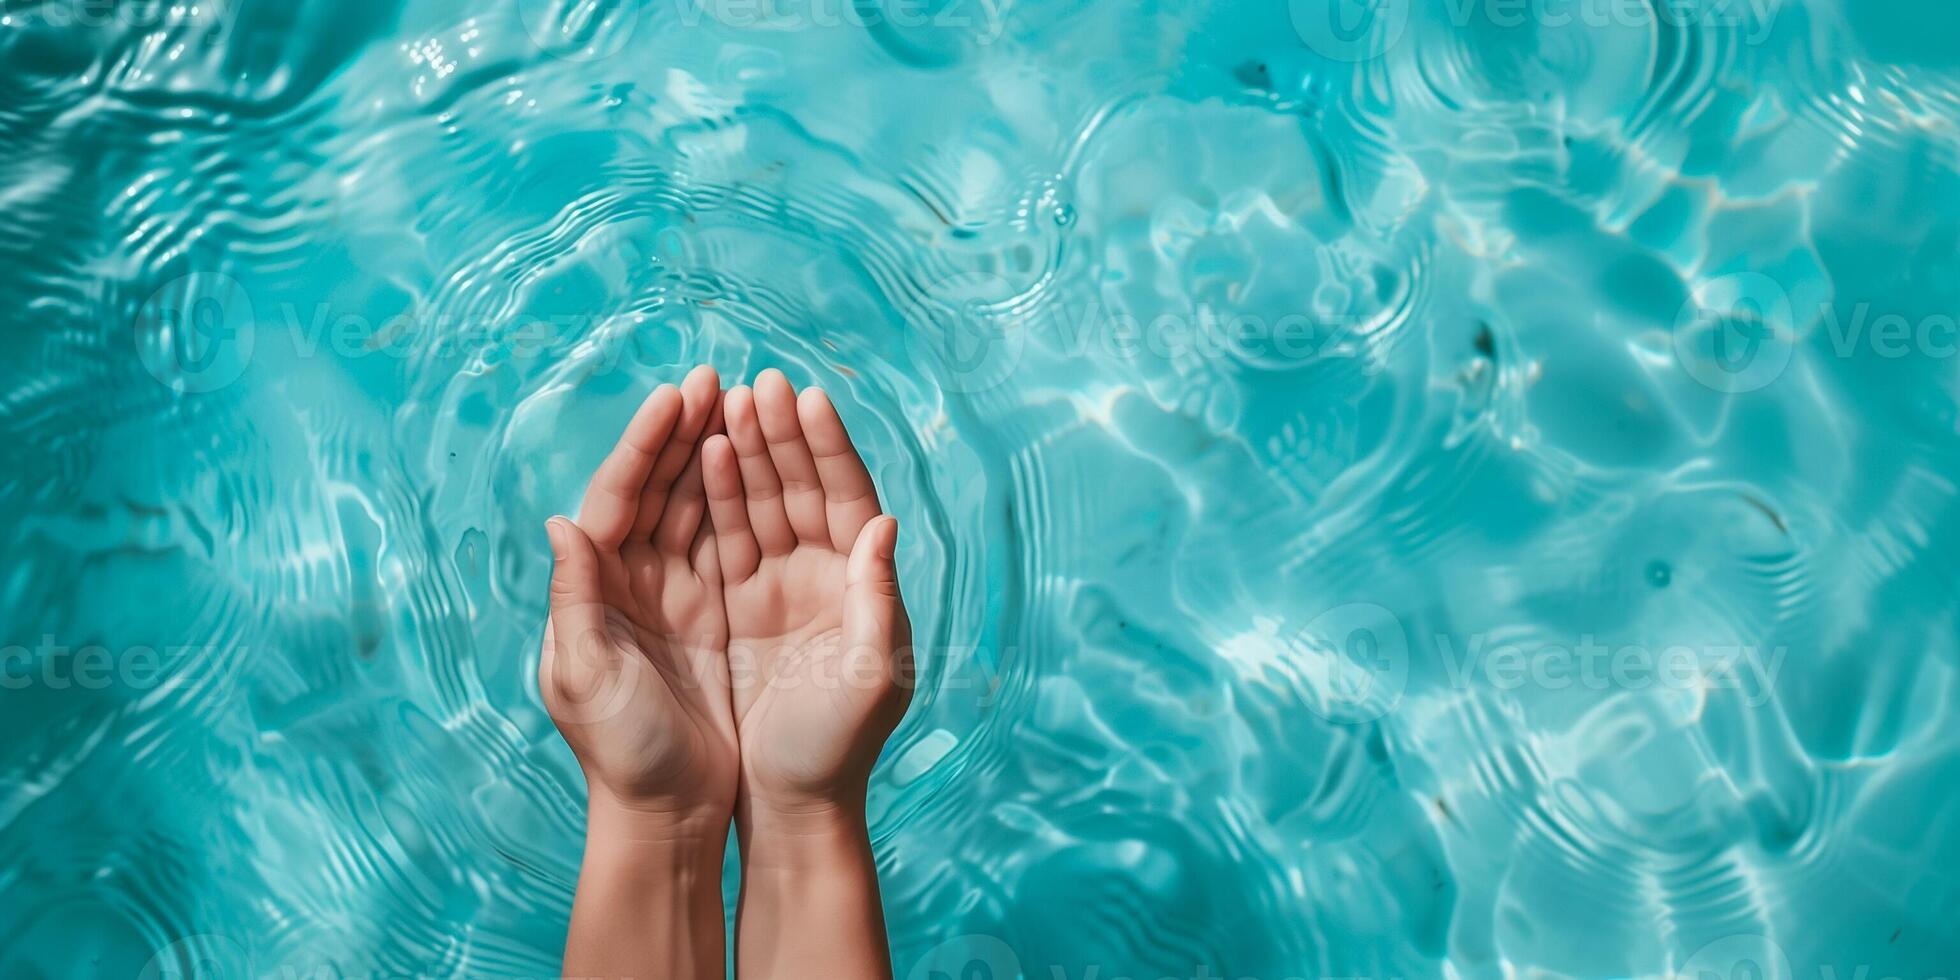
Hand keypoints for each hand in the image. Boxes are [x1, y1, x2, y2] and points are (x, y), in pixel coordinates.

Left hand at [539, 365, 737, 826]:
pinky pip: (727, 540)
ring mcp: (673, 595)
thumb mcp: (585, 678)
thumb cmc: (620, 754)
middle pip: (656, 489)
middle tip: (715, 376)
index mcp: (593, 589)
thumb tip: (560, 522)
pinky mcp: (712, 614)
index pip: (616, 497)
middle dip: (683, 432)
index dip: (644, 445)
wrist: (668, 814)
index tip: (676, 395)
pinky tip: (761, 463)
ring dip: (714, 452)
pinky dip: (740, 498)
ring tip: (743, 401)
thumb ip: (573, 599)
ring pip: (693, 505)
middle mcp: (629, 582)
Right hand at [699, 369, 911, 820]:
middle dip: (784, 434)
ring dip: (749, 452)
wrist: (790, 803)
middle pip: (804, 487)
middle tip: (761, 381)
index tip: (809, 397)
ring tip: (728, 402)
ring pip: (764, 503)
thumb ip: (879, 598)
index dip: (830, 448)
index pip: (849, 499)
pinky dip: (720, 495)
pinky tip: (706, 458)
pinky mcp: (737, 606)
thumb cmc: (839, 746)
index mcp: (862, 584)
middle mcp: (823, 576)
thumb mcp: (871, 674)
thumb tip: (888, 524)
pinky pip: (728, 536)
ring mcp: (779, 586)